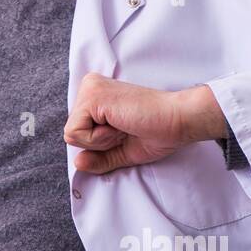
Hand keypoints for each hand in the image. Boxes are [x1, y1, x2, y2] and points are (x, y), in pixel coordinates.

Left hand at [63, 73, 227, 174]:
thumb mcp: (122, 150)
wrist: (178, 121)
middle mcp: (89, 86)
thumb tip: (77, 163)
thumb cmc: (157, 132)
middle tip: (126, 128)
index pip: (78, 133)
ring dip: (101, 140)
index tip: (126, 130)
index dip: (101, 143)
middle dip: (100, 142)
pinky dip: (99, 138)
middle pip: (72, 133)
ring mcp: (89, 88)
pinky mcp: (92, 95)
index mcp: (96, 95)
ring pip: (72, 134)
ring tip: (124, 125)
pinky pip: (76, 133)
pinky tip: (120, 124)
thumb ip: (99, 158)